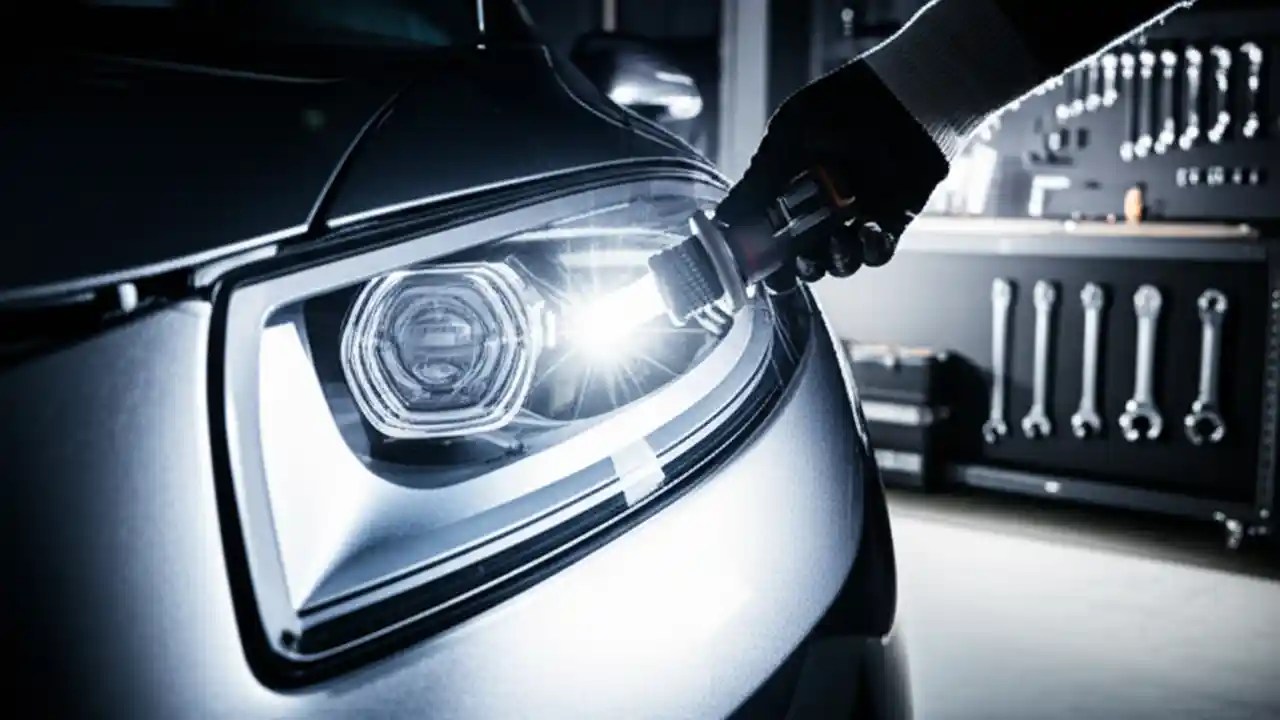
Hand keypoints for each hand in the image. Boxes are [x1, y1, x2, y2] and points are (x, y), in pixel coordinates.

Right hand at [716, 59, 949, 280]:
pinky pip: (878, 253)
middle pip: (803, 260)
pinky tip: (867, 230)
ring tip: (837, 240)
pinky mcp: (892, 219)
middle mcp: (821, 209)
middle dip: (798, 269)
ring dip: (835, 261)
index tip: (755, 269)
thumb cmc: (842, 104)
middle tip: (797, 261)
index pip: (769, 239)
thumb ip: (755, 184)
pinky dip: (872, 251)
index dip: (762, 260)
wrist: (902, 92)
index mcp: (789, 191)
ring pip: (840, 263)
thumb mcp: (787, 139)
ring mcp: (856, 216)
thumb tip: (720, 220)